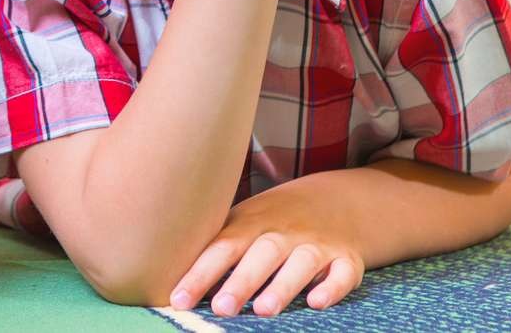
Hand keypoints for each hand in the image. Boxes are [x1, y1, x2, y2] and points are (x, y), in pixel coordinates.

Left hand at [168, 183, 364, 316]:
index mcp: (251, 224)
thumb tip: (163, 272)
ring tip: (264, 310)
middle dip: (241, 281)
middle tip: (220, 308)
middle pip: (260, 254)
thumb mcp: (243, 222)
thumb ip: (213, 245)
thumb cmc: (273, 220)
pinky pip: (343, 272)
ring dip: (283, 286)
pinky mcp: (347, 258)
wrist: (336, 200)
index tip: (178, 299)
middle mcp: (283, 232)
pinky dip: (333, 286)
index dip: (198, 273)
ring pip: (301, 263)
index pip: (221, 248)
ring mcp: (316, 244)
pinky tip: (318, 302)